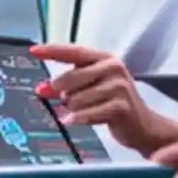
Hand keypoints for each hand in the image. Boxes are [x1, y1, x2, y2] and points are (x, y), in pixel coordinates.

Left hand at [30, 44, 161, 152]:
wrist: (144, 126)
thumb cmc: (115, 104)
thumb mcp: (92, 88)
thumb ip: (68, 85)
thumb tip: (41, 88)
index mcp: (105, 59)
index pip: (73, 51)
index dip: (52, 51)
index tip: (33, 51)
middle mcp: (113, 68)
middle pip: (69, 79)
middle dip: (64, 95)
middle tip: (73, 102)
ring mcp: (119, 86)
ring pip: (75, 99)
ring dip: (74, 110)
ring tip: (88, 111)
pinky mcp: (120, 106)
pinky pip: (86, 114)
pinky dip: (78, 120)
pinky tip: (76, 121)